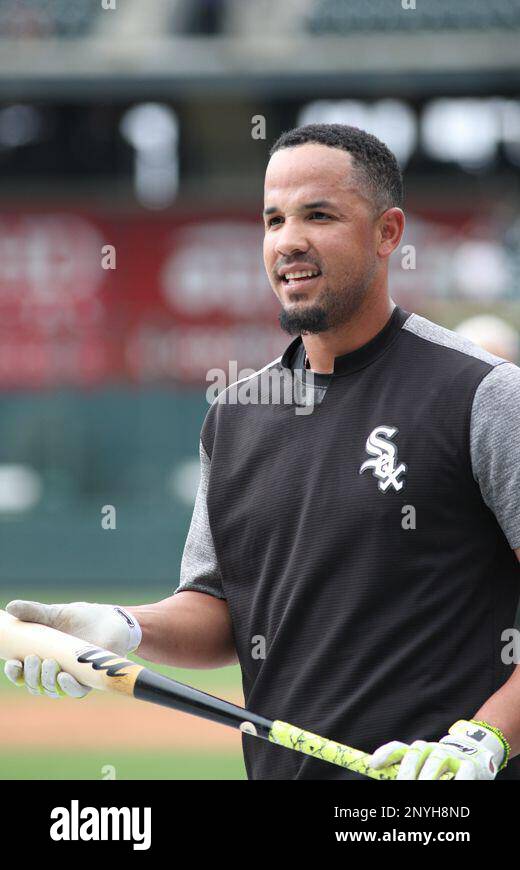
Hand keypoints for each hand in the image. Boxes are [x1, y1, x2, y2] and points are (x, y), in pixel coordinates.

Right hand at [3, 599, 141, 698]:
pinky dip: (68, 686)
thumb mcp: (54, 613)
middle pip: (35, 684)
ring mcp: (71, 677)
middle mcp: (53, 673)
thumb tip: (10, 606)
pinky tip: (63, 677)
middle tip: (32, 659)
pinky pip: (77, 691)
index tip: (13, 664)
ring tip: (48, 662)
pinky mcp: (90, 679)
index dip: (14, 673)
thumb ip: (33, 612)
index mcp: (40, 659)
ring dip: (46, 681)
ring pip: (52, 690)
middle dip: (30, 675)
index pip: (21, 674)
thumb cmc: (79, 618)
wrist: (109, 618)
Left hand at [370, 719, 505, 779]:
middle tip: (402, 785)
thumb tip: (376, 769)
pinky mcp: (467, 766)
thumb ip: (405, 769)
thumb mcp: (423, 765)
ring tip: (423, 786)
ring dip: (428, 777)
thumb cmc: (441, 767)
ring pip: (435, 763)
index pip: (399, 749)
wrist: (475, 755)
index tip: (373, 765)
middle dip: (407, 773)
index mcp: (418, 750)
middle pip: (415, 756)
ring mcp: (450, 756)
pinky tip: (453, 784)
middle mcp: (432, 749)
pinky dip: (456, 780)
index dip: (385, 754)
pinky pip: (461, 773)